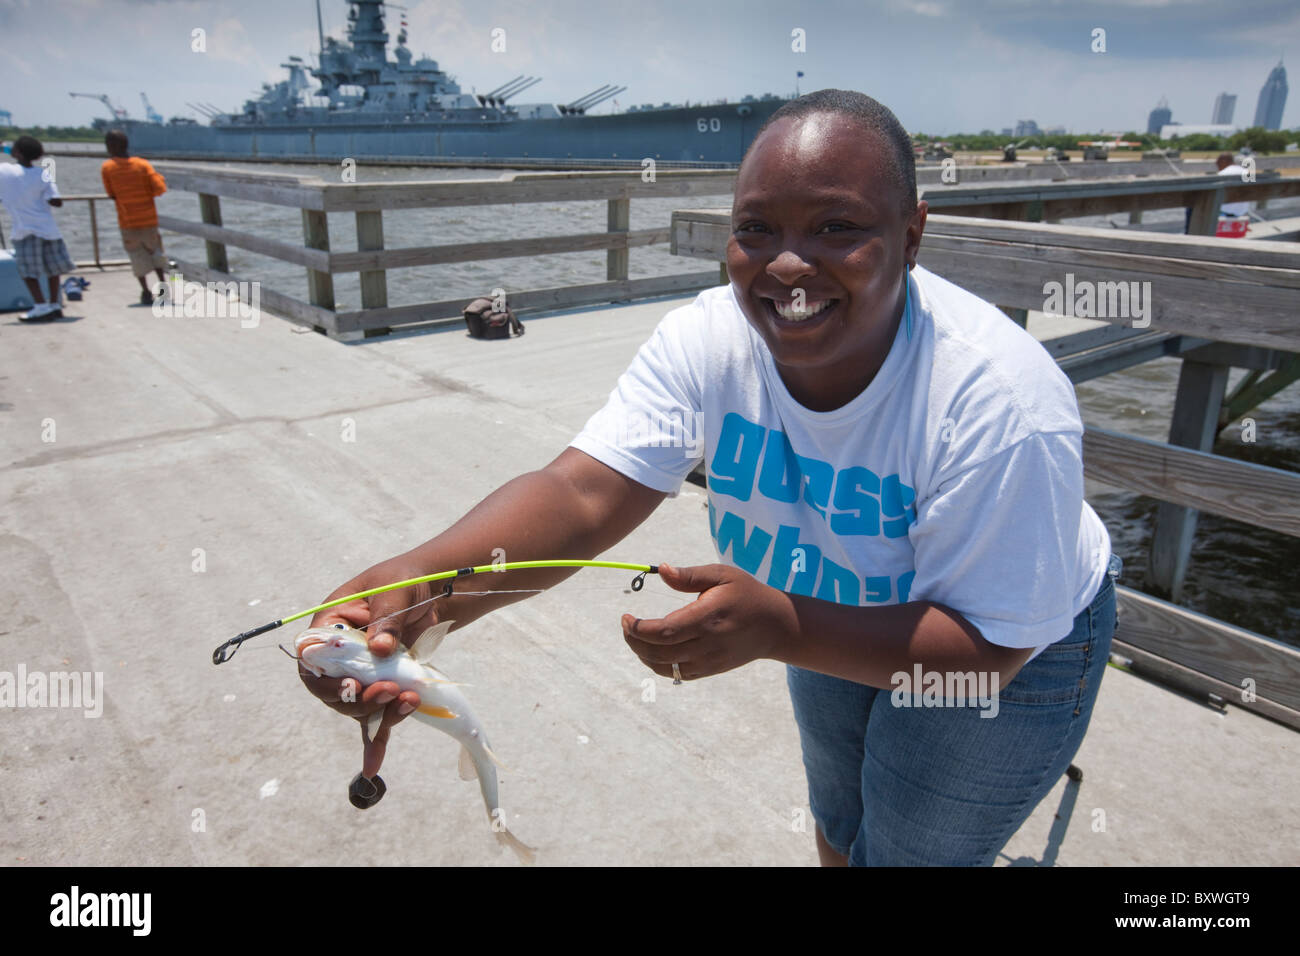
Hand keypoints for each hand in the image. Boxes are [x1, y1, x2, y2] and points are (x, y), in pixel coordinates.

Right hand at [298, 557, 439, 776]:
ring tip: (409, 702)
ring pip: (357, 706)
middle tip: (389, 693)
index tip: (354, 685)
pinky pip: (373, 718)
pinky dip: (374, 740)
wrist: (432, 591)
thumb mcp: (396, 590)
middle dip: (359, 700)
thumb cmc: (405, 582)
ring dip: (379, 712)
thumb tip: (380, 646)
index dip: (326, 679)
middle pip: (333, 691)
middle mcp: (338, 655)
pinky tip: (373, 765)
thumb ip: (387, 616)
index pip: (311, 660)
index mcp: (329, 626)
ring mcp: (359, 673)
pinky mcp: (381, 686)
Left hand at [620, 562, 798, 680]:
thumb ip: (690, 575)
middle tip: (625, 625)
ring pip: (665, 667)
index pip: (664, 631)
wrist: (775, 625)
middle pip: (659, 652)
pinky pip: (676, 673)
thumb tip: (660, 569)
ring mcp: (709, 660)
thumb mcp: (722, 575)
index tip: (625, 616)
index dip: (638, 629)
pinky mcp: (710, 669)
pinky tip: (651, 649)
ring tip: (635, 636)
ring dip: (643, 654)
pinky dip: (658, 664)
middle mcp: (707, 643)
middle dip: (634, 640)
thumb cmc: (746, 594)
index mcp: (707, 618)